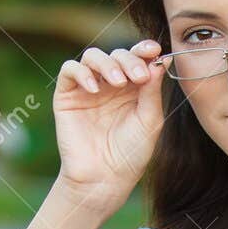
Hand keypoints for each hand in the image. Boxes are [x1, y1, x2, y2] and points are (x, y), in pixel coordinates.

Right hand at [53, 39, 166, 212]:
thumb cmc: (130, 153)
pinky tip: (95, 89)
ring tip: (118, 82)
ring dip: (107, 64)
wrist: (104, 179)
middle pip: (117, 54)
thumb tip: (160, 60)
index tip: (154, 50)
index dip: (143, 50)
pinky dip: (82, 73)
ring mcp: (88, 88)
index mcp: (133, 89)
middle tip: (138, 76)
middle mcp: (110, 85)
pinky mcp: (68, 96)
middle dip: (129, 60)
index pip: (136, 60)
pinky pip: (70, 70)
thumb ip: (152, 91)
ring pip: (93, 56)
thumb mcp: (149, 121)